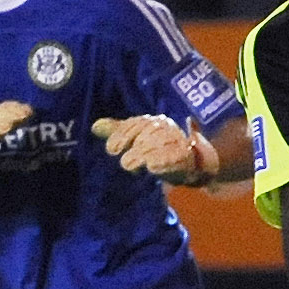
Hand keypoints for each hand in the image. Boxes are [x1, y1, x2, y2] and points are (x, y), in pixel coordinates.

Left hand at [95, 113, 216, 185]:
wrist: (194, 163)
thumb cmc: (160, 150)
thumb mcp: (136, 140)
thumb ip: (118, 133)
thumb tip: (95, 126)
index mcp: (151, 121)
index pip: (136, 123)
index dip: (122, 135)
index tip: (112, 149)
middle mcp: (164, 127)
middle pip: (148, 132)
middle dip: (135, 147)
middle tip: (124, 162)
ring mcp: (176, 141)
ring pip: (159, 143)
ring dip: (144, 154)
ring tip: (131, 165)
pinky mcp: (185, 156)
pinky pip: (174, 157)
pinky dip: (162, 162)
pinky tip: (151, 167)